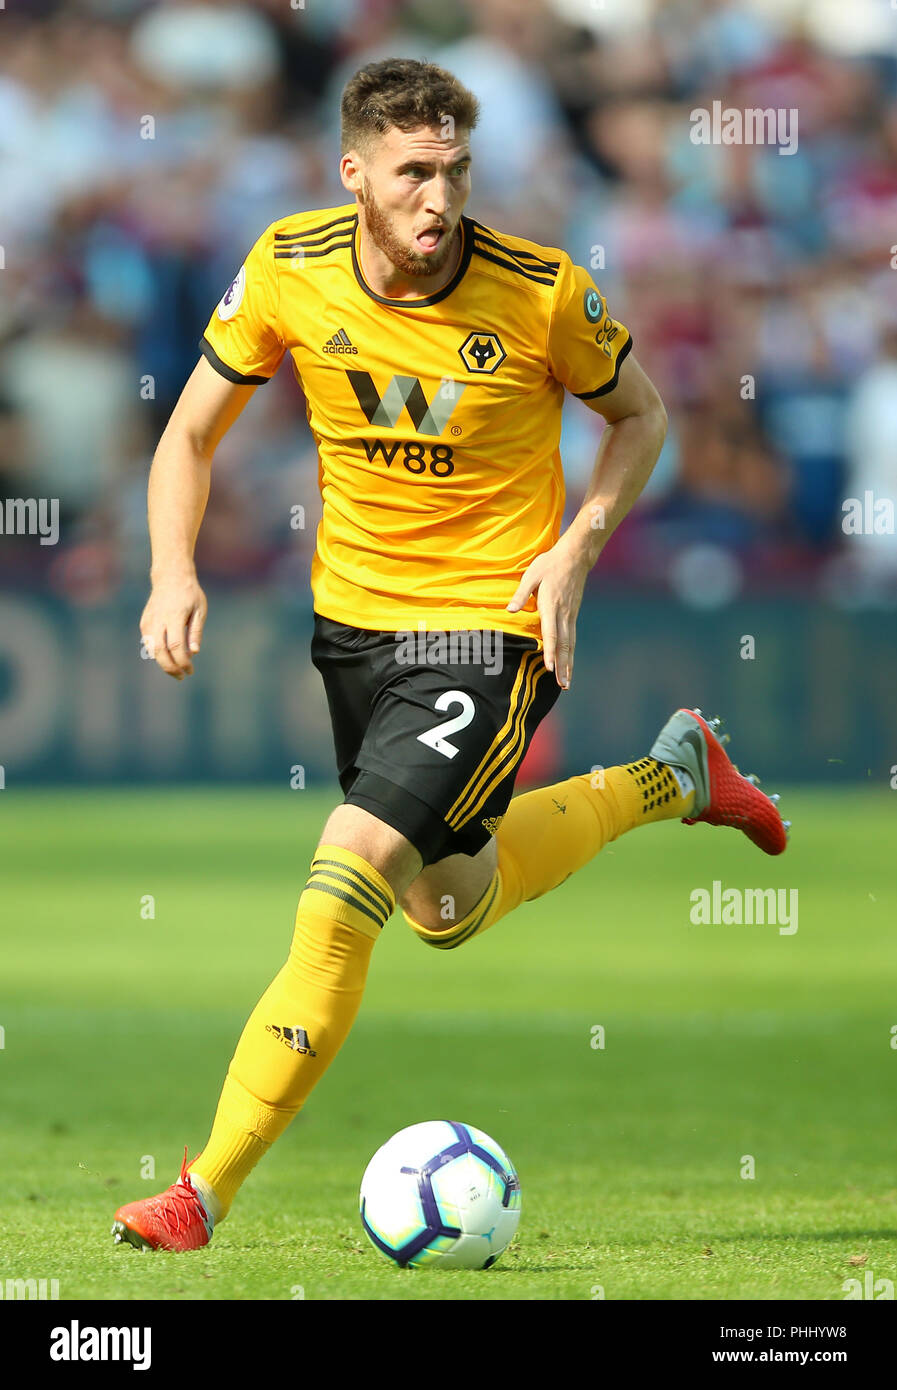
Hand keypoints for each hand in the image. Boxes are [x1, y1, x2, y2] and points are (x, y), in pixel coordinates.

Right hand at [140, 575, 206, 679]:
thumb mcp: (200, 610)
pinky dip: (158, 652)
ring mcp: (149, 620)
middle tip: (181, 676)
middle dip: (170, 668)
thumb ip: (195, 632)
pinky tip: (169, 655)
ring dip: (163, 662)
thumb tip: (194, 653)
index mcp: (174, 616)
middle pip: (160, 651)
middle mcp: (159, 619)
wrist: (170, 576)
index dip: (182, 662)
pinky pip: (149, 642)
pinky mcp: (144, 622)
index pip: (176, 646)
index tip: (190, 671)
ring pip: (151, 649)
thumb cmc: (189, 593)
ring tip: (177, 668)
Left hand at [506, 538, 589, 688]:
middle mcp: (563, 614)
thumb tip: (510, 610)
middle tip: (563, 685)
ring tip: (567, 682)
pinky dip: (570, 654)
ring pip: (569, 644)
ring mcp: (570, 615)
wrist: (575, 556)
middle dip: (562, 667)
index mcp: (551, 605)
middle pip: (563, 645)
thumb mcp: (531, 575)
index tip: (550, 668)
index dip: (550, 652)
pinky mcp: (573, 614)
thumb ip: (521, 594)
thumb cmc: (550, 564)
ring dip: (568, 664)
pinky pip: (572, 638)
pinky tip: (568, 664)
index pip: (551, 634)